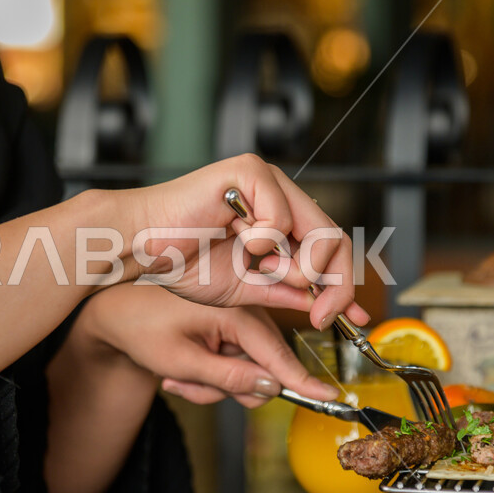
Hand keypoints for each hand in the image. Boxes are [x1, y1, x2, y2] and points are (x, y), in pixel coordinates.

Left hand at [82, 285, 339, 406]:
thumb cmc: (142, 328)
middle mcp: (247, 312)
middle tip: (186, 386)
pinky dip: (211, 375)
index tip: (330, 398)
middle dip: (227, 389)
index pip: (277, 354)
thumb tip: (271, 388)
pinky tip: (180, 368)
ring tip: (176, 375)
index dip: (302, 381)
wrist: (115, 309)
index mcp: (236, 312)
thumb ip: (228, 377)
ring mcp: (242, 320)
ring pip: (248, 374)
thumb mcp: (181, 361)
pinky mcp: (235, 328)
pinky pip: (237, 365)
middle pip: (262, 371)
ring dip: (214, 385)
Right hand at [123, 154, 368, 329]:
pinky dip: (263, 240)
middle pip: (335, 238)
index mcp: (278, 216)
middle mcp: (278, 193)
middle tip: (318, 314)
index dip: (345, 285)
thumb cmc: (181, 260)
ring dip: (294, 265)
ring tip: (259, 266)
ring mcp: (266, 179)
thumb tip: (324, 304)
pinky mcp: (249, 171)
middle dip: (334, 285)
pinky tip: (236, 239)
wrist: (142, 247)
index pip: (330, 246)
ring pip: (318, 229)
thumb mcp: (245, 287)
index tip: (351, 321)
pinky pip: (282, 216)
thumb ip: (284, 291)